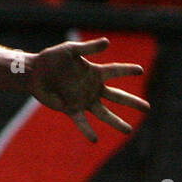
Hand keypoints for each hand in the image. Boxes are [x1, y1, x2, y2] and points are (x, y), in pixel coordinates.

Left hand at [27, 37, 148, 142]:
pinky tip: (95, 139)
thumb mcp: (70, 50)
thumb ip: (88, 47)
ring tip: (128, 130)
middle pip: (117, 96)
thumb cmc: (52, 58)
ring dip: (116, 122)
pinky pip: (82, 121)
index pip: (115, 71)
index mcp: (94, 72)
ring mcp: (83, 99)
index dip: (127, 70)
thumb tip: (108, 42)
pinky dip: (87, 130)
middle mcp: (92, 88)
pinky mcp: (71, 108)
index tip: (140, 70)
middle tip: (147, 108)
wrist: (34, 72)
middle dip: (132, 102)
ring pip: (104, 113)